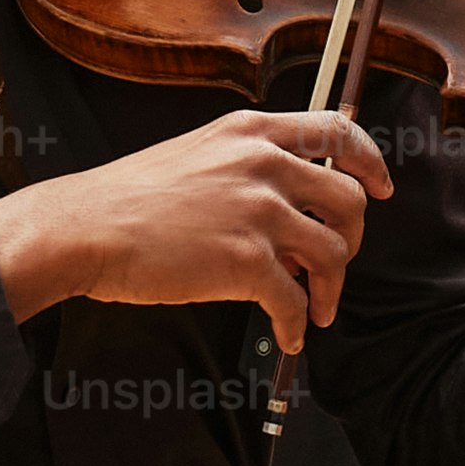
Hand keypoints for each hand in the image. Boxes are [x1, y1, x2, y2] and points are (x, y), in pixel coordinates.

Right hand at [0, 109, 391, 356]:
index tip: (379, 187)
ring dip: (330, 288)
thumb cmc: (128, 199)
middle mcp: (263, 164)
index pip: (337, 129)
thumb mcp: (196, 153)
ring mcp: (257, 211)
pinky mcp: (245, 261)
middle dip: (351, 238)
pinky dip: (298, 324)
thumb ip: (247, 166)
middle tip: (333, 263)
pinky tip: (289, 336)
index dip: (369, 161)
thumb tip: (288, 206)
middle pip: (348, 198)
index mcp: (251, 132)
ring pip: (334, 251)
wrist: (86, 228)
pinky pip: (296, 299)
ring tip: (314, 309)